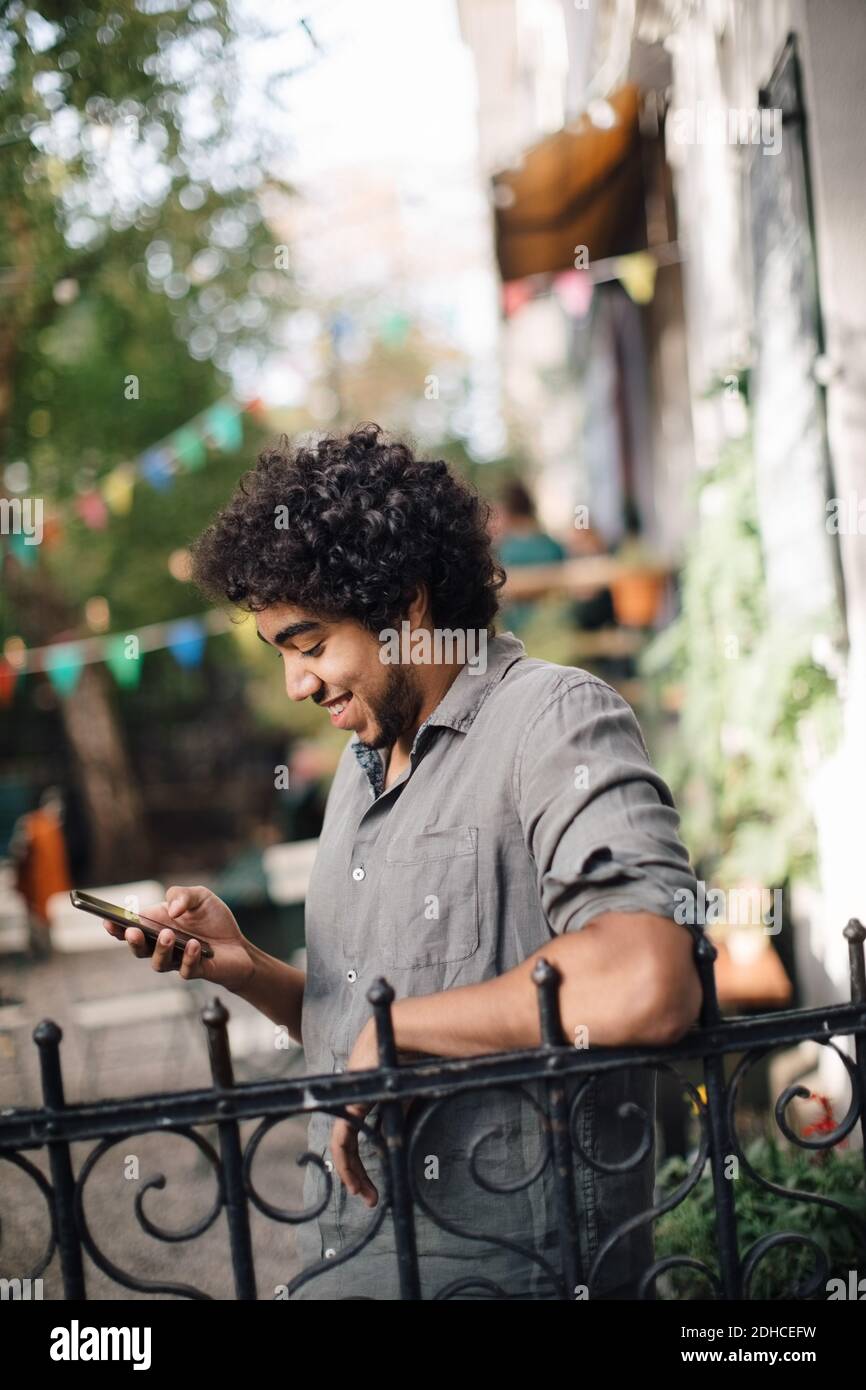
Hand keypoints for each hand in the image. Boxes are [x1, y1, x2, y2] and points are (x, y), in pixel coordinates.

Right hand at [101, 885, 253, 992]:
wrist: (240, 945)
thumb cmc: (214, 920)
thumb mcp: (200, 896)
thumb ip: (182, 895)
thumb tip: (170, 910)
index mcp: (158, 925)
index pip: (131, 927)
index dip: (116, 926)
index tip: (107, 921)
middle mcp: (163, 945)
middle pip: (139, 949)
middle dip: (132, 941)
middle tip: (133, 932)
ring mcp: (177, 960)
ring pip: (159, 963)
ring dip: (161, 949)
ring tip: (168, 935)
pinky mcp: (195, 971)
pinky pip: (186, 969)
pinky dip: (188, 957)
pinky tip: (194, 945)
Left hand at [329, 1020, 423, 1208]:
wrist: (403, 1034)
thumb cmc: (408, 1059)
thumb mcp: (404, 1096)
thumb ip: (397, 1116)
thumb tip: (393, 1139)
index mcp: (364, 1100)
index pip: (356, 1137)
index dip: (360, 1162)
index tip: (371, 1183)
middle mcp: (352, 1103)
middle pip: (348, 1146)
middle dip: (356, 1175)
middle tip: (369, 1198)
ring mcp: (348, 1103)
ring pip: (342, 1148)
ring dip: (350, 1174)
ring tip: (364, 1195)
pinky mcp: (349, 1104)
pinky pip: (342, 1141)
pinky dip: (345, 1163)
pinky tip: (352, 1180)